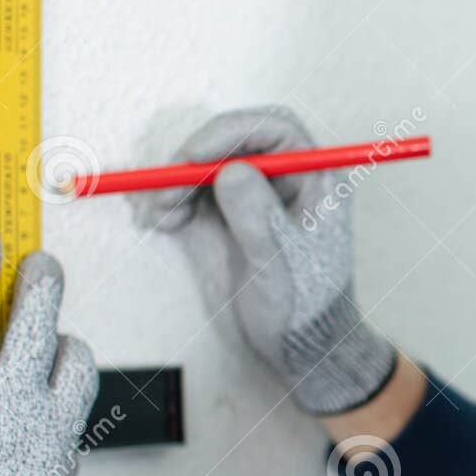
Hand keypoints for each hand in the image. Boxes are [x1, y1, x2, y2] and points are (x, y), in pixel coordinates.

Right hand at [131, 105, 395, 414]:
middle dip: (195, 160)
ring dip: (177, 183)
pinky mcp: (232, 217)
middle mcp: (286, 179)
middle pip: (233, 143)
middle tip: (166, 187)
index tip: (194, 154)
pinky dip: (175, 202)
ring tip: (159, 213)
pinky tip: (162, 222)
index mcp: (316, 178)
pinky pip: (197, 194)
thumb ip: (256, 212)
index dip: (231, 131)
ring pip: (209, 167)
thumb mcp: (281, 258)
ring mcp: (257, 197)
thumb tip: (229, 170)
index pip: (274, 129)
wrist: (300, 347)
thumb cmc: (306, 304)